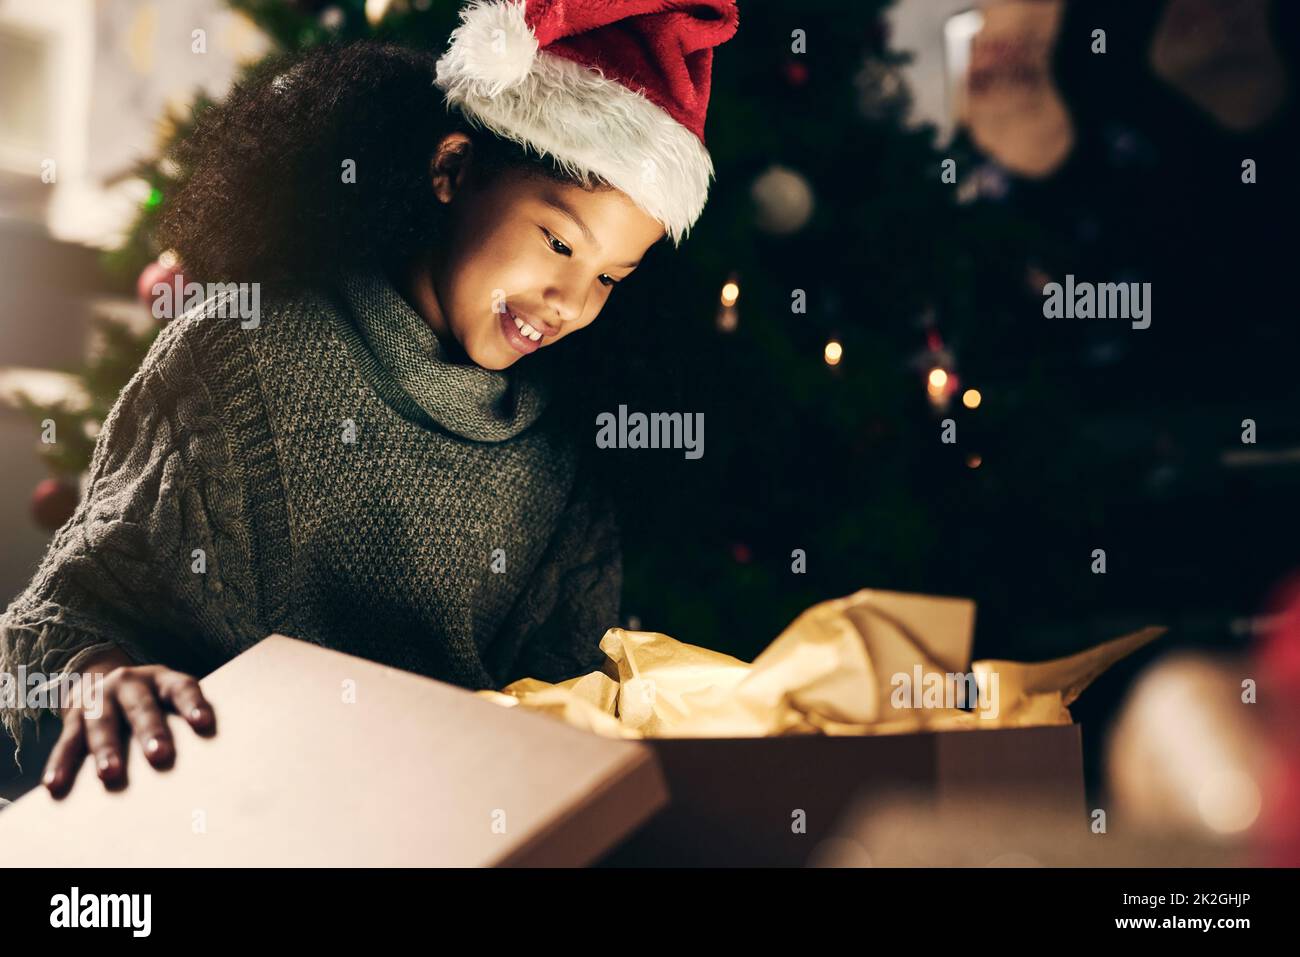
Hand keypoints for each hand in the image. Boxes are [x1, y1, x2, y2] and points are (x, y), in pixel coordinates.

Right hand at [41, 649, 215, 795]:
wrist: (101, 679)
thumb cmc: (151, 703)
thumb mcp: (168, 700)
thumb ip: (183, 722)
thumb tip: (208, 763)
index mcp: (161, 680)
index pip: (181, 688)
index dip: (193, 704)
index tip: (203, 723)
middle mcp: (130, 683)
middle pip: (141, 707)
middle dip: (150, 731)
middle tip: (159, 756)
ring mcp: (99, 698)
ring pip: (102, 722)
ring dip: (105, 749)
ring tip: (109, 775)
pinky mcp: (73, 717)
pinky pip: (66, 741)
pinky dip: (61, 763)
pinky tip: (56, 784)